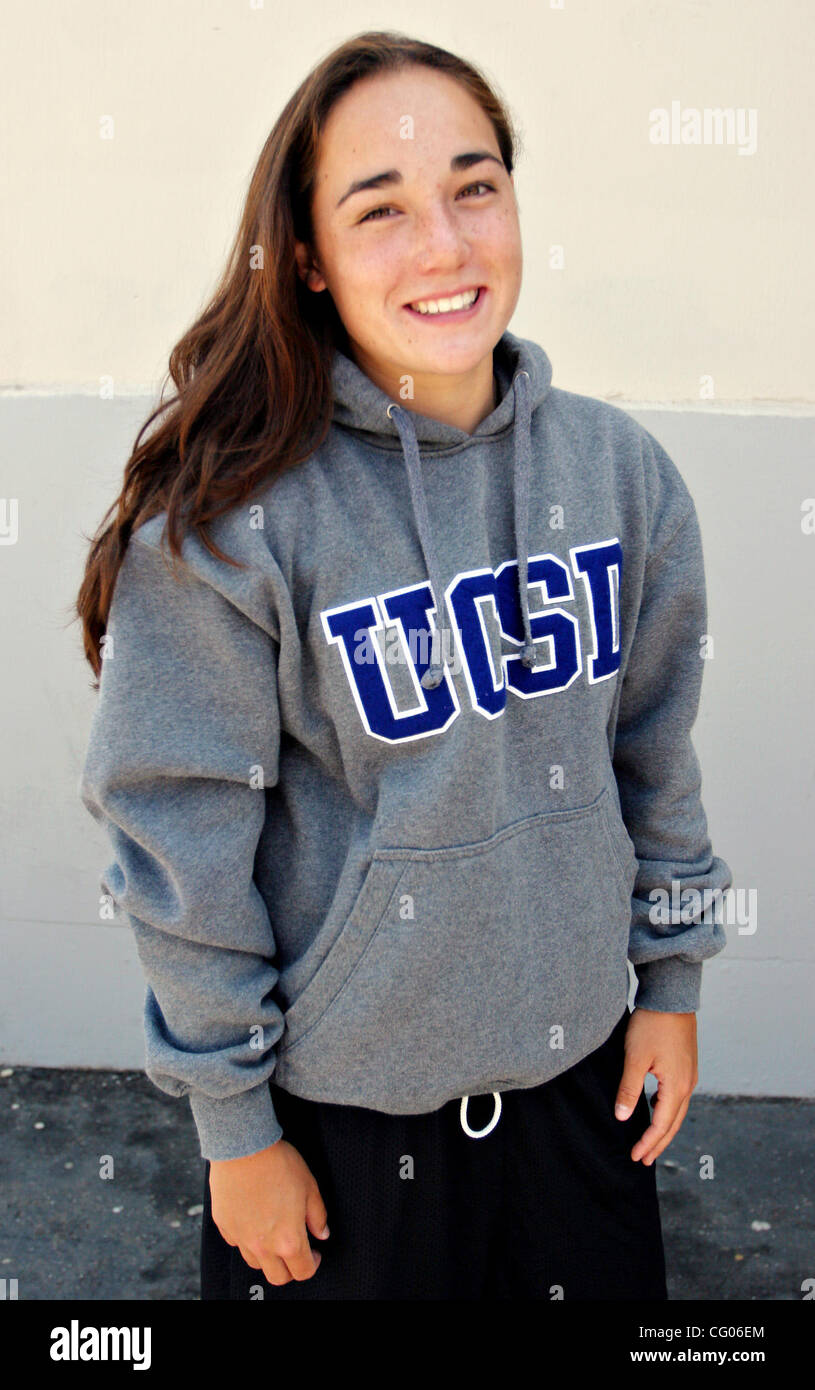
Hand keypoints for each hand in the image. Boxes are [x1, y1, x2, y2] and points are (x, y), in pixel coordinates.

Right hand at [209, 1138, 329, 1284]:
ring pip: (256, 1263)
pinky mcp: (225, 1226)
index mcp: (288, 1240)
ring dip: (268, 1256)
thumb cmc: (279, 1164)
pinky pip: (237, 1243)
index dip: (313, 1264)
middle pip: (277, 1277)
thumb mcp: (309, 1187)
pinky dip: (247, 1239)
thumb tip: (321, 1234)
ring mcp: (241, 1238)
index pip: (303, 1271)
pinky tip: (254, 1220)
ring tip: (274, 1234)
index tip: (314, 1253)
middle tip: (296, 1250)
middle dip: (290, 1269)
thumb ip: (317, 1216)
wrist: (244, 1147)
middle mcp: (262, 1246)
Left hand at [614, 1007, 697, 1164]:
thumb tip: (623, 1117)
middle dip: (658, 1143)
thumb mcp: (635, 1058)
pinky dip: (667, 1111)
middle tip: (644, 1160)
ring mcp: (690, 1074)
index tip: (636, 1158)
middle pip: (673, 1123)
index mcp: (677, 1086)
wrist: (671, 997)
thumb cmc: (652, 1024)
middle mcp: (688, 1084)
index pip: (662, 1125)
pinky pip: (678, 1097)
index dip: (648, 1143)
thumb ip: (629, 1089)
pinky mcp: (687, 1065)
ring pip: (677, 1111)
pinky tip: (656, 1109)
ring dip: (664, 1129)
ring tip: (651, 1142)